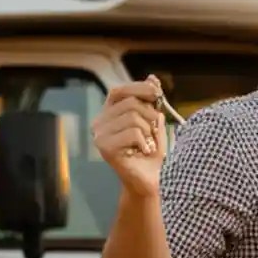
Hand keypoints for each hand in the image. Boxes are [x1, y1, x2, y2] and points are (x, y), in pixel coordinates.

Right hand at [91, 75, 167, 197]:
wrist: (151, 179)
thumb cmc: (151, 151)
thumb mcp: (154, 121)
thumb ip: (151, 101)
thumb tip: (152, 77)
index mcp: (109, 113)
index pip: (119, 90)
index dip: (139, 88)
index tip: (157, 94)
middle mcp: (100, 122)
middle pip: (131, 103)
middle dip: (150, 116)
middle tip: (152, 133)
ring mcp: (100, 136)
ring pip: (133, 117)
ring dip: (149, 131)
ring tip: (146, 144)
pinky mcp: (105, 148)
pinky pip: (133, 133)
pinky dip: (145, 142)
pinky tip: (142, 151)